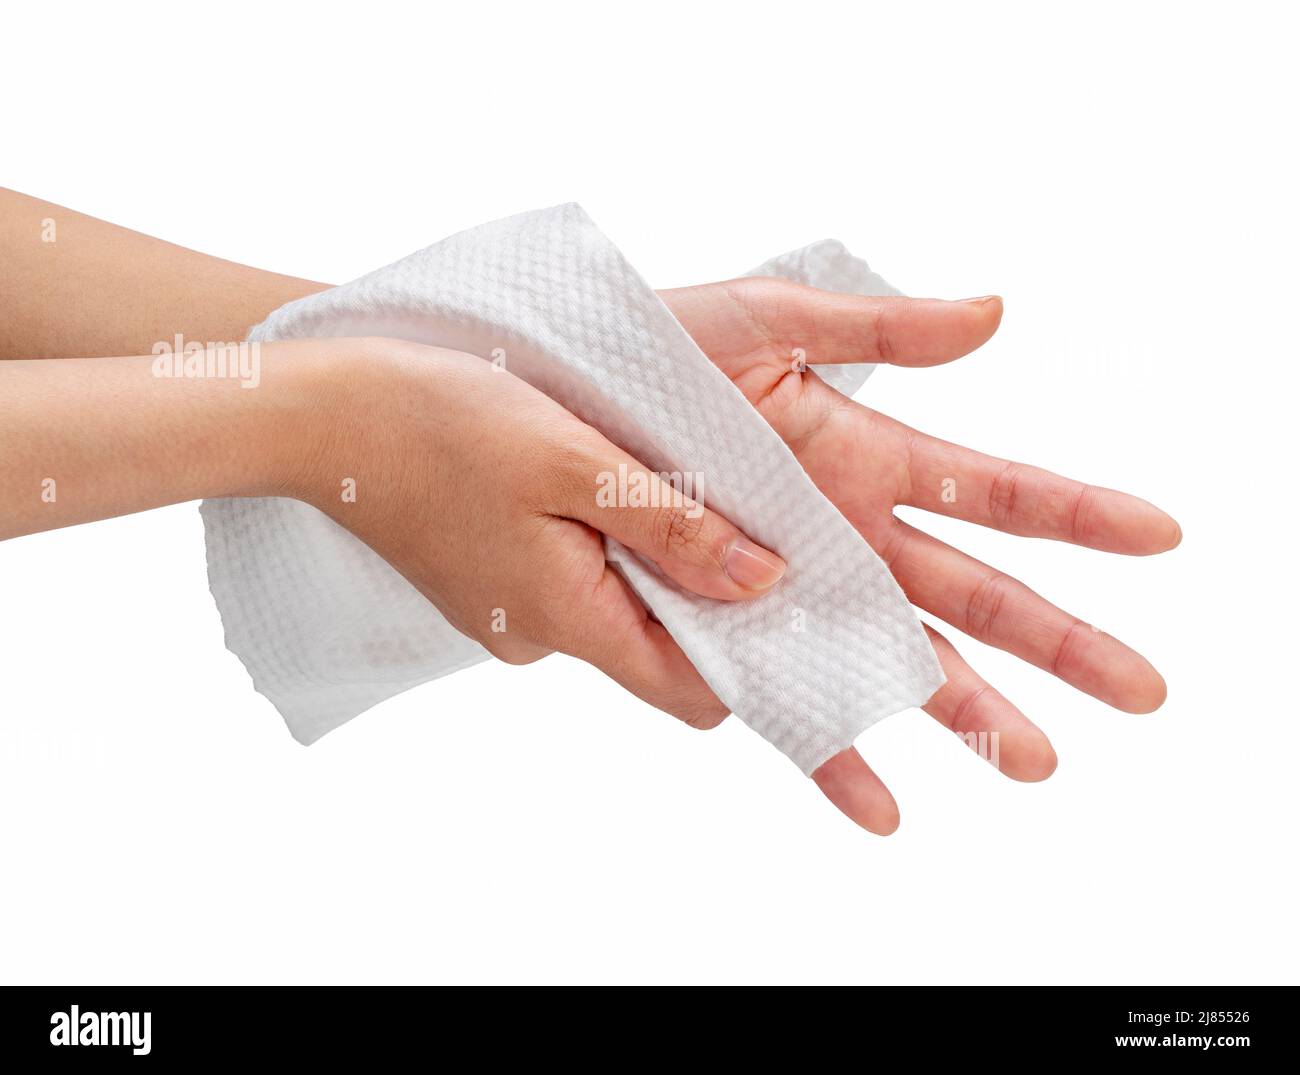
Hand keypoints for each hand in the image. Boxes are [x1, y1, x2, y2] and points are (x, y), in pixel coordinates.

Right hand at [294, 339, 788, 722]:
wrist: (322, 416)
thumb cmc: (438, 422)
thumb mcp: (574, 460)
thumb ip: (673, 526)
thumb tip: (763, 578)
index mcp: (567, 617)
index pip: (694, 689)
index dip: (758, 658)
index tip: (802, 601)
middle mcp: (541, 635)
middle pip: (665, 655)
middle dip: (719, 609)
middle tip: (760, 530)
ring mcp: (512, 614)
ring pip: (623, 614)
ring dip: (665, 569)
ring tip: (691, 494)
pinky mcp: (494, 582)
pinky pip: (578, 586)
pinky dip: (613, 551)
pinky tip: (617, 490)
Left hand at [659, 279, 1180, 832]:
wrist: (554, 400)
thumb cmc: (659, 347)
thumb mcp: (766, 319)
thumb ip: (876, 326)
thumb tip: (995, 315)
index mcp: (868, 457)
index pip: (994, 491)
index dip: (1077, 515)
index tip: (1159, 536)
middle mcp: (850, 533)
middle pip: (974, 593)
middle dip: (1058, 638)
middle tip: (1140, 689)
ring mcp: (798, 587)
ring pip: (905, 658)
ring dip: (970, 710)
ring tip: (1034, 761)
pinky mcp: (733, 629)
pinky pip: (792, 701)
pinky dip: (834, 754)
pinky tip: (879, 807)